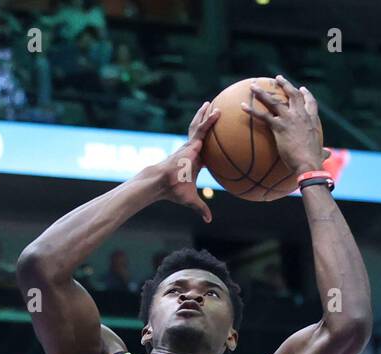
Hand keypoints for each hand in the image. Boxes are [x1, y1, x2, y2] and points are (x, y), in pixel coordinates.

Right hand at [148, 100, 219, 221]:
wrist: (163, 183)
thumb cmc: (174, 190)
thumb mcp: (191, 200)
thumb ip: (201, 208)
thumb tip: (209, 220)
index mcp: (194, 161)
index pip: (205, 151)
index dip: (210, 145)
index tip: (217, 140)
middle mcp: (193, 151)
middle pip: (201, 134)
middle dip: (205, 123)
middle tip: (213, 113)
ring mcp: (191, 145)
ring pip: (201, 127)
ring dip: (207, 116)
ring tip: (212, 105)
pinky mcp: (191, 143)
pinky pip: (203, 129)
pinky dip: (210, 120)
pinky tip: (218, 112)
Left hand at [242, 76, 324, 174]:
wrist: (309, 163)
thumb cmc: (315, 161)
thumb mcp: (321, 153)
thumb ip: (323, 152)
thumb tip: (327, 155)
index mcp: (312, 120)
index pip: (310, 103)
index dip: (306, 95)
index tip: (302, 89)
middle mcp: (301, 115)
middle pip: (293, 94)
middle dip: (285, 84)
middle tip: (277, 78)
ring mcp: (289, 119)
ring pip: (274, 101)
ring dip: (262, 92)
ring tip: (253, 86)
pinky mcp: (279, 127)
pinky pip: (263, 116)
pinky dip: (251, 111)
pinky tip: (242, 106)